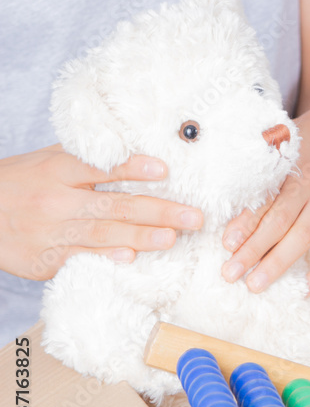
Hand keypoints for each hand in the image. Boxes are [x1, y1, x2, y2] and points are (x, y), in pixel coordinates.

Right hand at [0, 145, 202, 279]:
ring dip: (140, 237)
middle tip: (193, 217)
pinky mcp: (45, 259)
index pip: (100, 167)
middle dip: (158, 211)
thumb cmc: (19, 183)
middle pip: (113, 205)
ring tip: (171, 238)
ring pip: (102, 234)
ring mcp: (51, 232)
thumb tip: (138, 147)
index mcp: (58, 170)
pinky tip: (130, 258)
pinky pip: (81, 259)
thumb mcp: (46, 160)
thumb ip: (86, 157)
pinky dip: (106, 258)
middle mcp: (56, 200)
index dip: (132, 168)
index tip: (163, 169)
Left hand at [221, 107, 309, 295]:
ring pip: (303, 237)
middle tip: (230, 274)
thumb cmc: (299, 145)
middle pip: (280, 222)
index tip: (226, 243)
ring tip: (255, 285)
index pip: (265, 198)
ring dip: (277, 264)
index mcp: (290, 164)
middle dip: (254, 251)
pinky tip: (306, 290)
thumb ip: (254, 169)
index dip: (245, 222)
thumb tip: (218, 204)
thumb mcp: (276, 143)